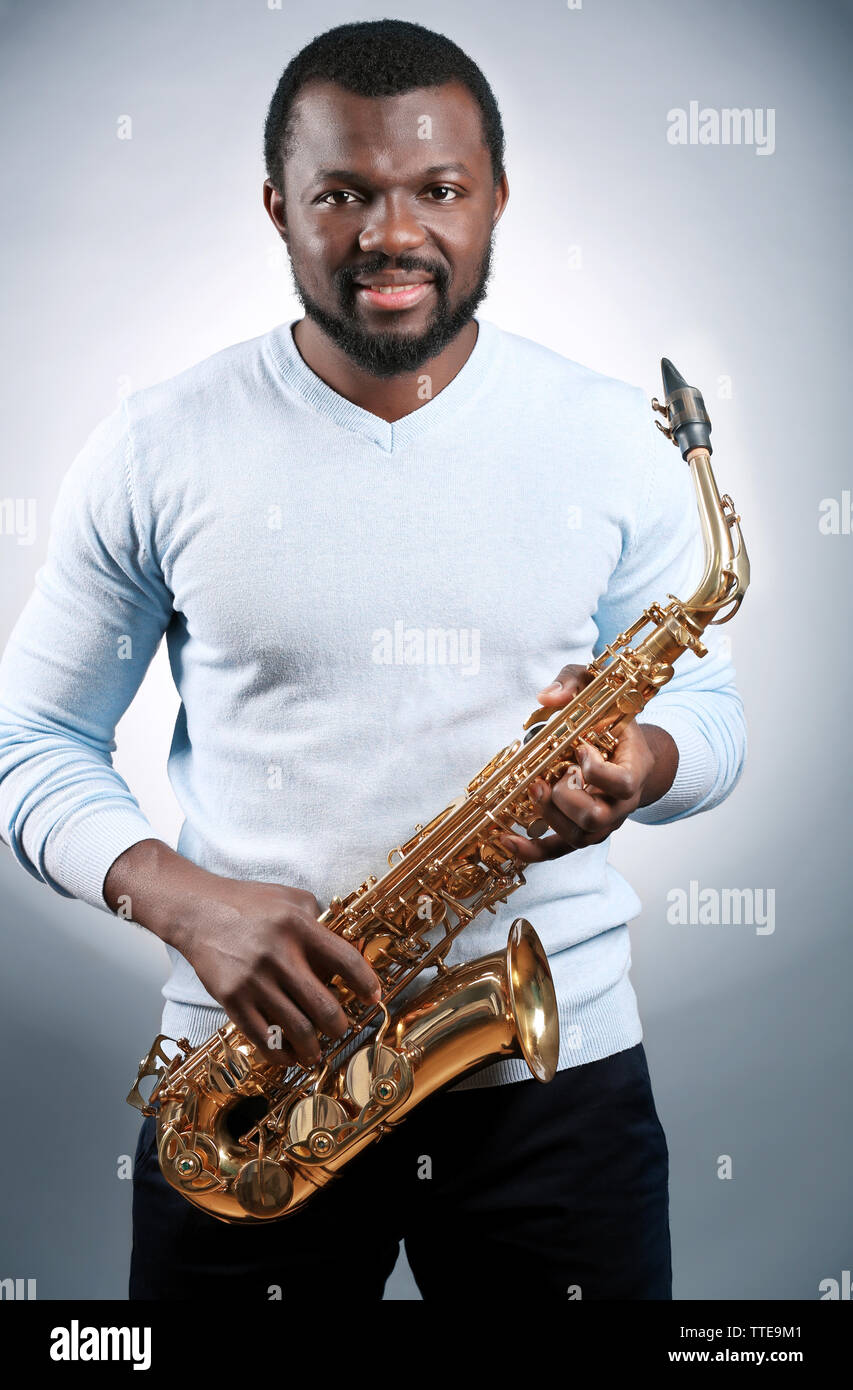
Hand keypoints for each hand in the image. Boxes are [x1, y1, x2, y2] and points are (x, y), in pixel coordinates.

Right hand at [174, 879, 382, 1066]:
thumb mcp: (291, 898)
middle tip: (342, 1029)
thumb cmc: (250, 903)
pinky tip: (289, 1056)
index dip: (366, 983)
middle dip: (340, 1026)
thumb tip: (341, 957)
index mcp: (299, 926)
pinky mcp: (232, 998)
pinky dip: (280, 1053)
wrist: (198, 910)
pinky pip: (262, 1037)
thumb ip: (319, 922)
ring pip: (296, 1028)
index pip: (345, 960)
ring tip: (317, 1051)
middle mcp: (279, 955)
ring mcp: (254, 980)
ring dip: (313, 1047)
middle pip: (324, 1006)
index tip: (373, 997)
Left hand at [497, 664, 675, 862]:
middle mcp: (621, 804)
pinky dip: (531, 851)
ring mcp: (602, 823)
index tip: (581, 748)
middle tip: (547, 777)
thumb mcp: (599, 689)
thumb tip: (547, 697)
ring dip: (548, 817)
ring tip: (532, 789)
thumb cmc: (612, 720)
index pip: (623, 783)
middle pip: (597, 818)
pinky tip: (507, 840)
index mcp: (633, 770)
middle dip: (565, 799)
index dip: (597, 771)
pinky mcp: (581, 832)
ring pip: (577, 837)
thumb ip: (575, 682)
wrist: (628, 754)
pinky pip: (558, 851)